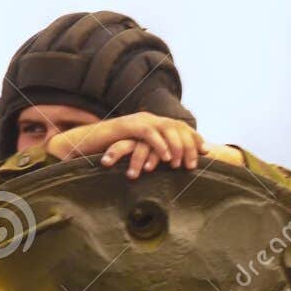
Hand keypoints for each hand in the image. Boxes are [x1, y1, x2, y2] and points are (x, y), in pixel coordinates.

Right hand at [47, 112, 205, 178]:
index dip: (193, 139)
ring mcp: (138, 121)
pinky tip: (165, 157)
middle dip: (188, 145)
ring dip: (176, 146)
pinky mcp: (127, 126)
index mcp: (152, 125)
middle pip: (176, 127)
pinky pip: (148, 133)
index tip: (207, 153)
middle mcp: (148, 119)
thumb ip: (151, 158)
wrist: (84, 144)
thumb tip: (167, 171)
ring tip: (181, 164)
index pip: (179, 128)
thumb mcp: (136, 156)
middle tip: (194, 164)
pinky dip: (158, 144)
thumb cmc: (109, 154)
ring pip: (165, 128)